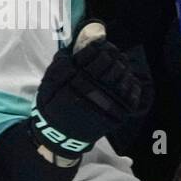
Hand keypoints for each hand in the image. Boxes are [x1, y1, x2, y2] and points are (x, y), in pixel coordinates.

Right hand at [33, 22, 150, 160]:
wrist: (60, 137)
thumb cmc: (53, 107)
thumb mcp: (48, 84)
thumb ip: (61, 64)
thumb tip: (76, 46)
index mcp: (75, 81)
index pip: (93, 55)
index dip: (99, 45)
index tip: (100, 43)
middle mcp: (93, 91)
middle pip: (110, 63)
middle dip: (112, 53)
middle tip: (113, 50)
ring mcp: (108, 104)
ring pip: (123, 76)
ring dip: (123, 66)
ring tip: (120, 62)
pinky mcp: (118, 115)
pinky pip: (132, 94)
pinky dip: (132, 83)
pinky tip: (127, 79)